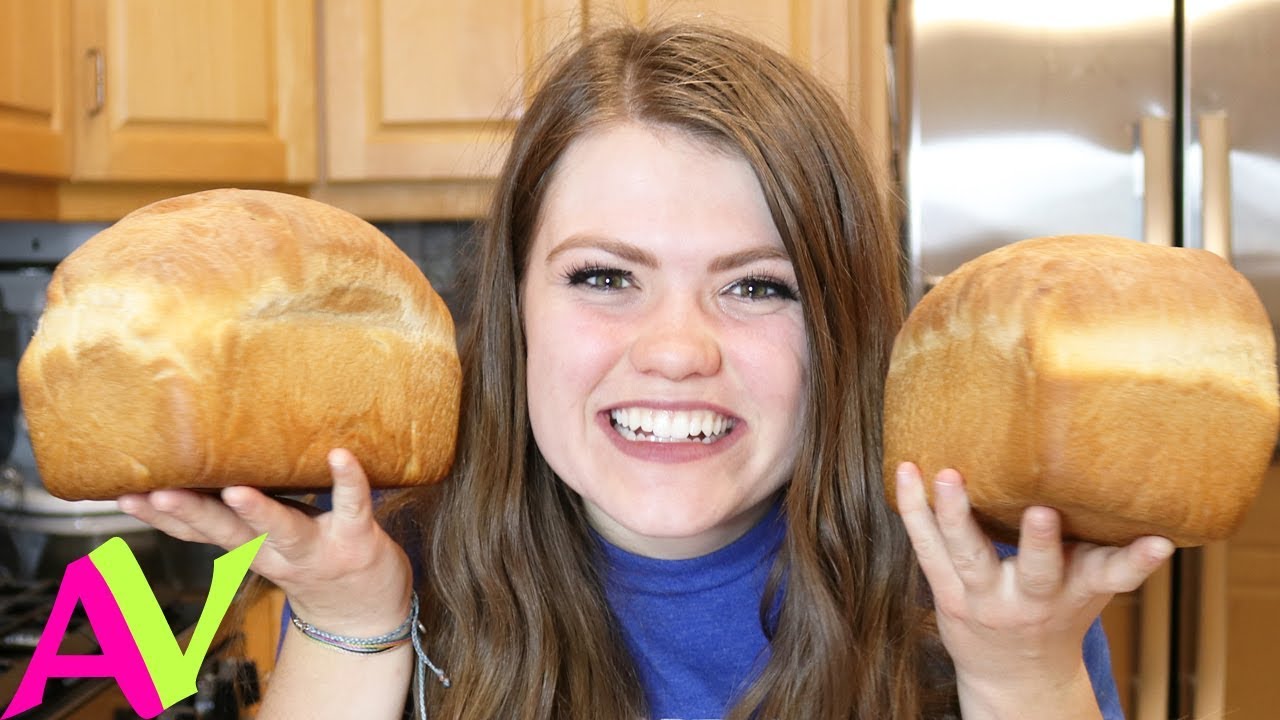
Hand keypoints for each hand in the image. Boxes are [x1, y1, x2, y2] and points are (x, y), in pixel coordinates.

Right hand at [118, 448, 412, 635]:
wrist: (365, 615)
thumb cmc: (312, 562)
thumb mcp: (264, 545)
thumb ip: (238, 516)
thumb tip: (201, 465)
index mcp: (248, 547)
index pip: (196, 532)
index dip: (159, 517)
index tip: (122, 495)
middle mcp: (275, 552)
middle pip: (226, 532)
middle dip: (190, 513)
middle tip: (156, 493)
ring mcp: (316, 547)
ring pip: (282, 528)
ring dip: (258, 511)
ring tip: (235, 489)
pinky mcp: (356, 538)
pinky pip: (352, 506)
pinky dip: (347, 481)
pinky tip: (341, 456)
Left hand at [894, 462, 1172, 715]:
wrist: (1014, 675)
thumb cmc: (1056, 613)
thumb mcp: (1088, 586)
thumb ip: (1107, 548)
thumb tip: (1146, 492)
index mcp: (1076, 591)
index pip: (1114, 576)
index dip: (1137, 561)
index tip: (1158, 542)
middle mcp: (1031, 599)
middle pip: (1036, 571)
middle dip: (1039, 542)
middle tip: (1042, 510)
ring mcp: (983, 597)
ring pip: (967, 555)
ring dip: (955, 514)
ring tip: (947, 476)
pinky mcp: (945, 591)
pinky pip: (925, 547)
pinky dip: (914, 509)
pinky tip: (905, 471)